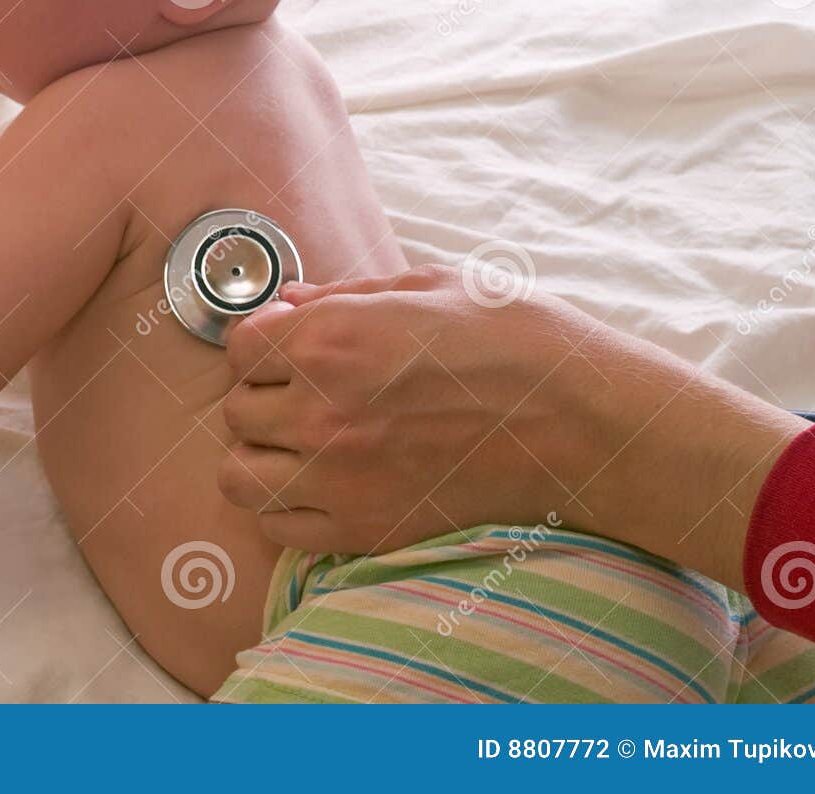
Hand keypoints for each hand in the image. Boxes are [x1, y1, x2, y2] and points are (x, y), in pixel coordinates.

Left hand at [216, 265, 805, 587]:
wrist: (579, 419)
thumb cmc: (511, 337)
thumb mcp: (424, 285)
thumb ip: (341, 295)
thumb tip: (286, 302)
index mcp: (329, 339)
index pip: (239, 346)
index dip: (263, 343)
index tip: (291, 346)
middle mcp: (320, 410)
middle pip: (235, 411)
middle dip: (263, 396)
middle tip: (303, 393)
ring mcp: (338, 476)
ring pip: (239, 477)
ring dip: (260, 457)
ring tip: (300, 444)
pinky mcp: (365, 528)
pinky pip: (279, 528)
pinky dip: (286, 508)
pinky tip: (323, 484)